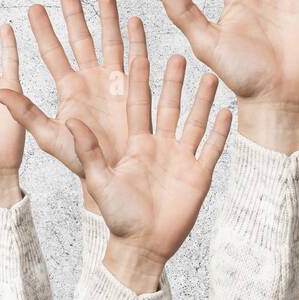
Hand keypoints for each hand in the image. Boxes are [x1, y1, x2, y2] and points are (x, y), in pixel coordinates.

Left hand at [0, 0, 143, 215]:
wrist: (115, 180)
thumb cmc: (80, 167)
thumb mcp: (49, 138)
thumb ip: (25, 113)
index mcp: (69, 91)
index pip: (53, 53)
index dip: (44, 30)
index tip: (34, 5)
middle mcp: (92, 83)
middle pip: (83, 40)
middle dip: (77, 15)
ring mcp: (116, 86)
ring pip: (112, 44)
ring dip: (110, 21)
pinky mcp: (138, 93)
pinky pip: (139, 62)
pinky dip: (139, 42)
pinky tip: (137, 23)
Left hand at [69, 54, 231, 294]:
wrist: (143, 245)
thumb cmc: (117, 216)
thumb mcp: (99, 179)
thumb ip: (87, 150)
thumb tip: (70, 119)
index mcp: (135, 145)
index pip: (138, 105)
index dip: (139, 80)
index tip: (140, 54)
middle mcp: (159, 146)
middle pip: (168, 106)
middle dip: (174, 82)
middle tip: (180, 54)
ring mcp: (181, 159)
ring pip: (194, 122)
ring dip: (202, 100)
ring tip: (211, 76)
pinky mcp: (199, 174)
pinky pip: (212, 148)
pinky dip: (220, 131)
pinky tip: (228, 112)